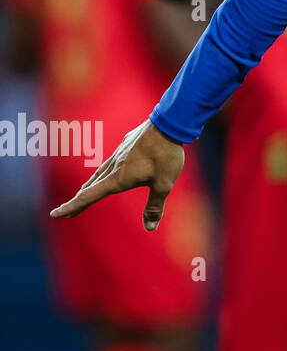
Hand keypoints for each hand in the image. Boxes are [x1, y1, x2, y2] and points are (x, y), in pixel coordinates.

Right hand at [50, 120, 184, 231]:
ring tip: (82, 192)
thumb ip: (155, 206)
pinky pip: (110, 161)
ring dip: (89, 185)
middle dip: (78, 200)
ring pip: (99, 173)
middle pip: (91, 186)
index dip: (72, 207)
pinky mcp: (126, 144)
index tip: (55, 214)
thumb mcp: (164, 184)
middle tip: (65, 212)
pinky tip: (108, 169)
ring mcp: (119, 153)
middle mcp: (114, 166)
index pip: (90, 196)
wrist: (168, 122)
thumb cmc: (166, 155)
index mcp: (119, 178)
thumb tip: (149, 229)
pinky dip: (103, 171)